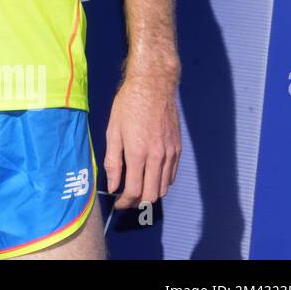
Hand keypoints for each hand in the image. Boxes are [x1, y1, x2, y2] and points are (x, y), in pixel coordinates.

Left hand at [104, 73, 180, 209]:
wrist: (153, 86)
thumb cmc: (128, 105)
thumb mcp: (113, 131)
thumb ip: (113, 161)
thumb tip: (113, 185)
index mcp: (138, 153)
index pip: (134, 191)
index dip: (125, 202)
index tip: (118, 203)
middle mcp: (158, 156)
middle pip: (152, 194)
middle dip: (138, 202)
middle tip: (126, 200)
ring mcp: (170, 153)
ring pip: (164, 187)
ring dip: (150, 194)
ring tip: (137, 190)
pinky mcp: (178, 149)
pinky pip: (172, 175)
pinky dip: (161, 182)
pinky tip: (150, 177)